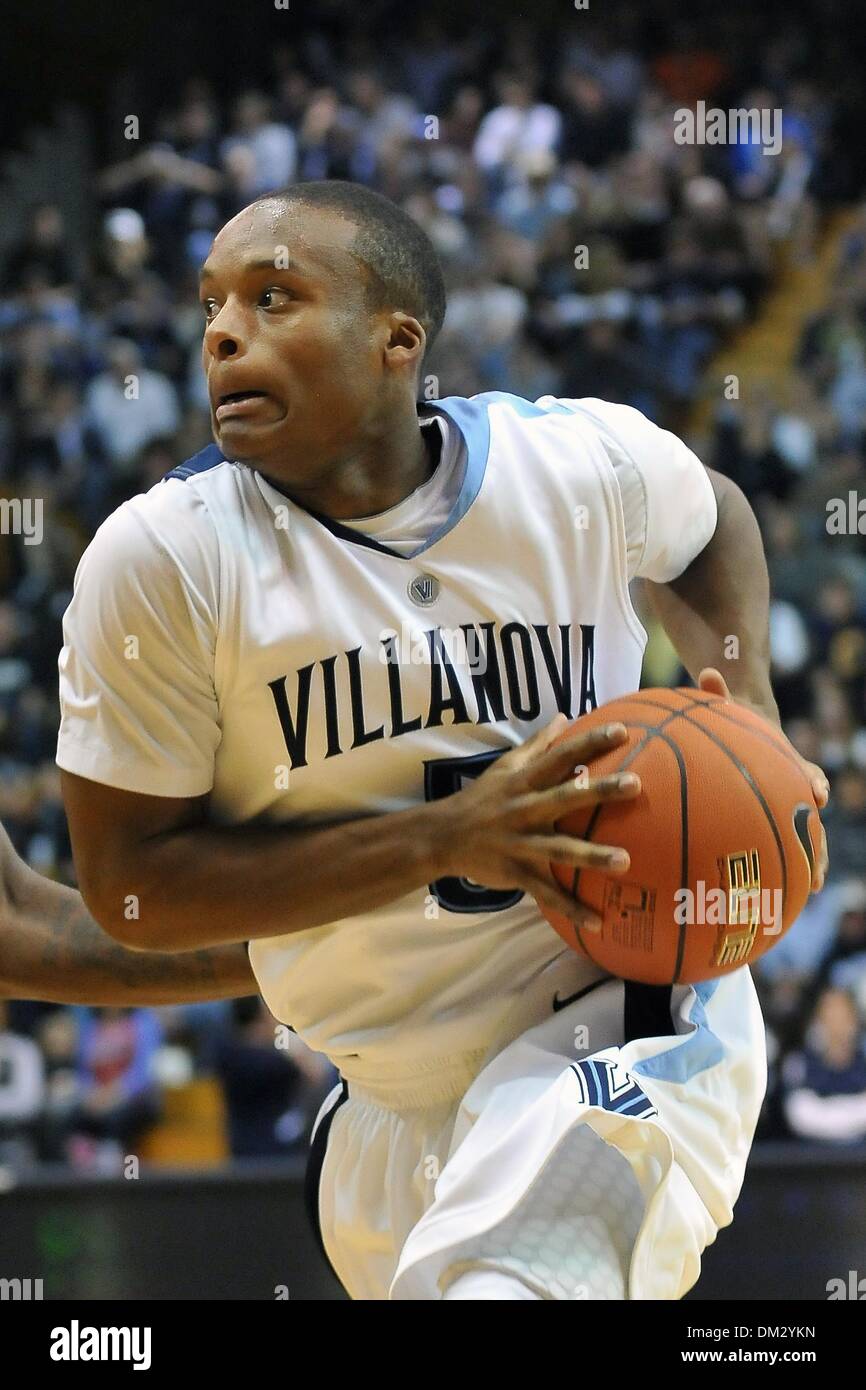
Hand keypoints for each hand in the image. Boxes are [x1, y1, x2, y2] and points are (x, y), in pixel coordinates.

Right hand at [443, 715, 640, 932]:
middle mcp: (525, 809)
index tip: (622, 730)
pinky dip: (570, 908)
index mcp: (524, 781)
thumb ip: (538, 744)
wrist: (443, 837)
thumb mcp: (506, 766)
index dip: (590, 742)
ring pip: (559, 849)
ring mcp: (520, 842)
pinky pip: (546, 893)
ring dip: (592, 856)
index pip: (560, 756)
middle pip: (565, 797)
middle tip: (635, 784)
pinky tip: (599, 921)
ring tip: (626, 861)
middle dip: (599, 791)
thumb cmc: (482, 798)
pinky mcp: (517, 872)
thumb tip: (565, 717)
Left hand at [698, 668, 828, 891]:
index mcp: (787, 764)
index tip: (817, 792)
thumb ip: (720, 695)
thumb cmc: (737, 729)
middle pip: (812, 816)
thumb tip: (708, 670)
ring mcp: (788, 812)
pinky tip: (784, 896)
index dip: (812, 781)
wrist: (748, 743)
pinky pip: (785, 852)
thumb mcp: (729, 711)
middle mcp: (794, 791)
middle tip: (816, 858)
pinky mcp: (776, 828)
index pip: (806, 773)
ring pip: (808, 840)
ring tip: (811, 887)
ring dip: (811, 862)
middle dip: (818, 837)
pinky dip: (788, 872)